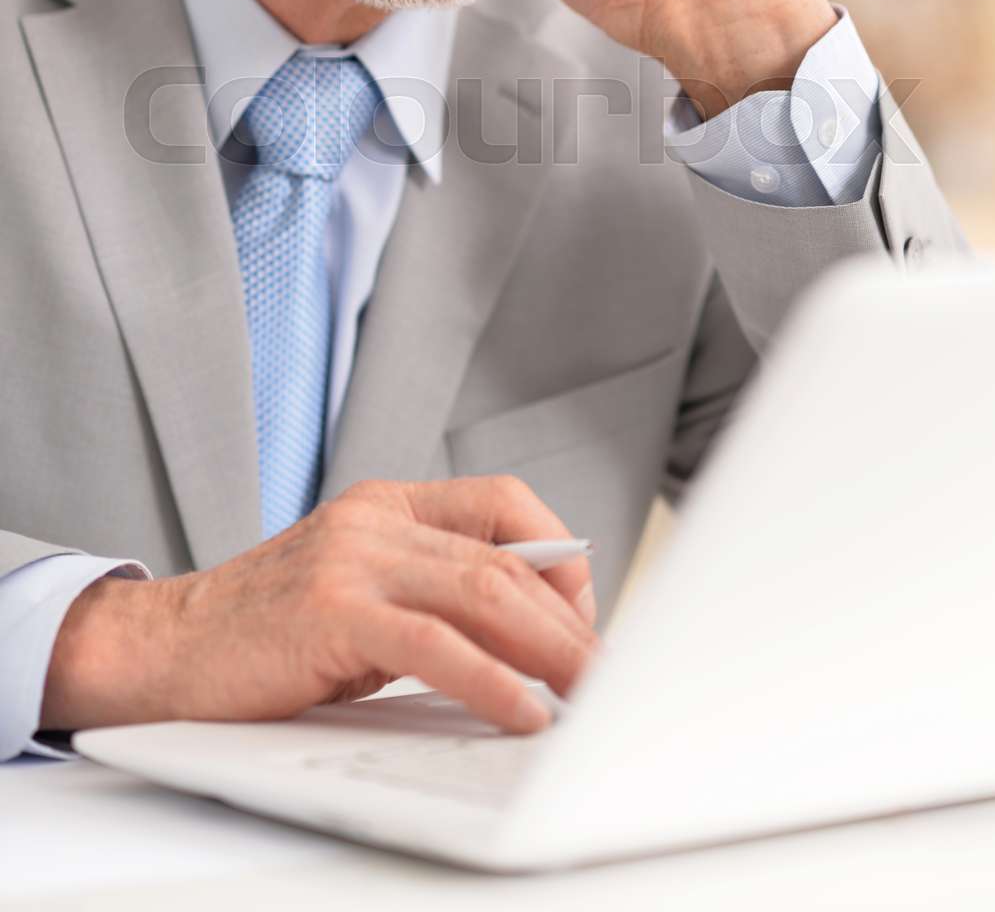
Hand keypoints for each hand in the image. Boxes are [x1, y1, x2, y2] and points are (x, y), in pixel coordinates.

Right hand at [40, 477, 597, 736]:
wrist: (163, 649)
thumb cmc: (266, 633)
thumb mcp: (359, 593)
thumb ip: (431, 595)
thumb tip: (530, 634)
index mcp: (387, 505)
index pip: (504, 504)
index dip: (559, 557)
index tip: (584, 621)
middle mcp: (375, 520)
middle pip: (506, 556)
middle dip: (571, 620)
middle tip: (610, 672)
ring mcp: (353, 559)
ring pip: (483, 591)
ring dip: (552, 649)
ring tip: (590, 694)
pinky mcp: (332, 611)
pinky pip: (434, 644)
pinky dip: (492, 680)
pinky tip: (525, 711)